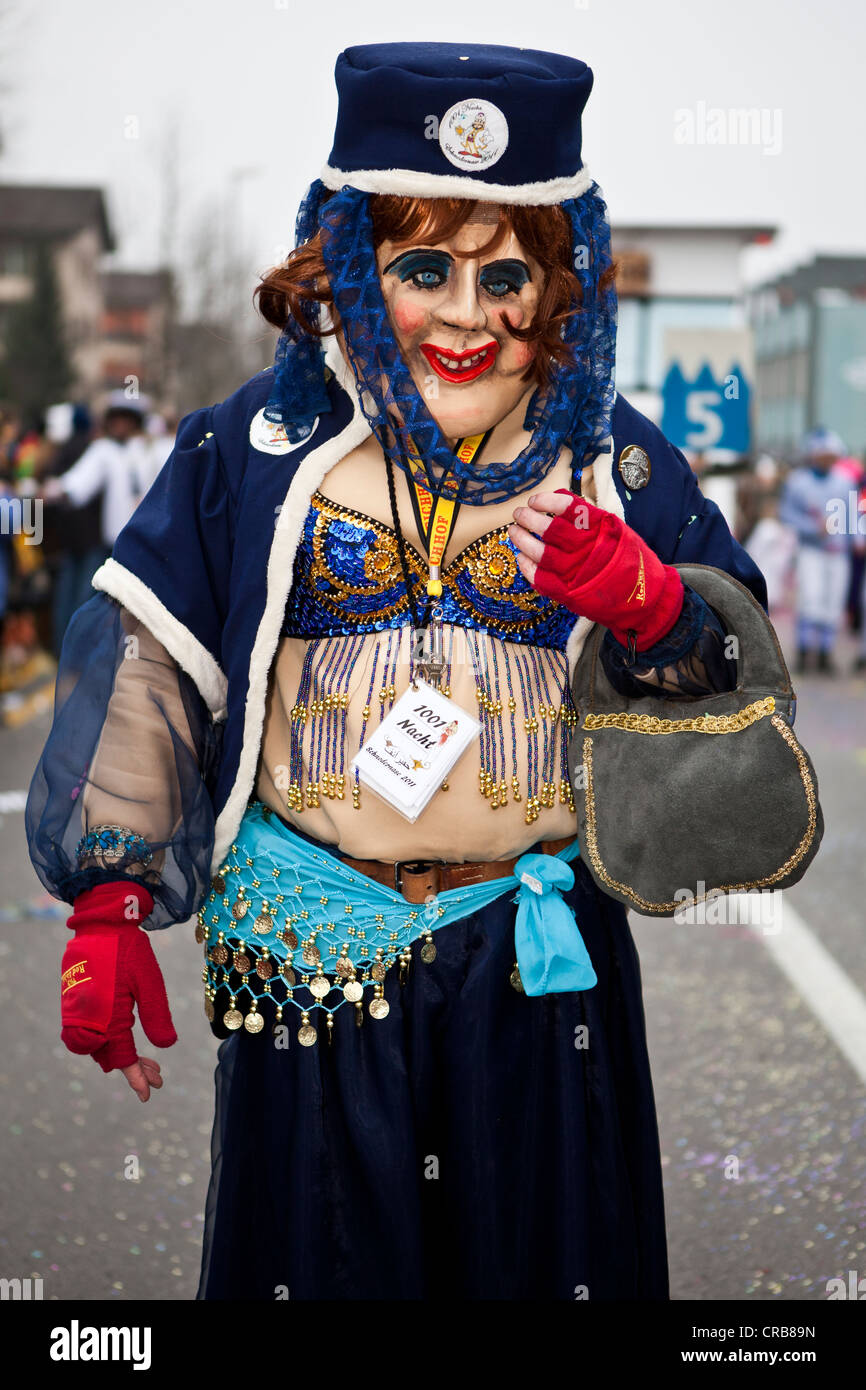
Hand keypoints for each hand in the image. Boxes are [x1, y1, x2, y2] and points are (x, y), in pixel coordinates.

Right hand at [61, 882, 176, 1101]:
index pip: (123, 1057)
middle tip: (157, 1073)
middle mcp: (88, 1019)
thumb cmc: (129, 949)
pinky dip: (103, 1041)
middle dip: (133, 1069)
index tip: (150, 1093)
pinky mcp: (73, 1002)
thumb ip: (156, 1016)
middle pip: (108, 1057)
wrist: (101, 923)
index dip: (137, 1077)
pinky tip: (121, 1036)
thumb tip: (166, 1047)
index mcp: (108, 1017)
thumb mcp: (149, 981)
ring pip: (94, 1048)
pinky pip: (84, 1033)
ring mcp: (77, 1011)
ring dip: (116, 1056)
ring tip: (141, 1058)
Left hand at [509, 489, 684, 650]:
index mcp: (602, 529)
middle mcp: (588, 549)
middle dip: (528, 518)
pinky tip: (521, 557)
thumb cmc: (629, 560)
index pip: (568, 508)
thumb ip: (589, 515)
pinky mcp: (568, 593)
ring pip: (539, 553)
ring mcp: (576, 573)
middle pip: (549, 530)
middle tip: (519, 513)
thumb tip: (558, 499)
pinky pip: (540, 578)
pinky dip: (527, 566)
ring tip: (514, 531)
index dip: (546, 502)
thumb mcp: (616, 529)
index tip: (535, 500)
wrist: (644, 599)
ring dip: (522, 540)